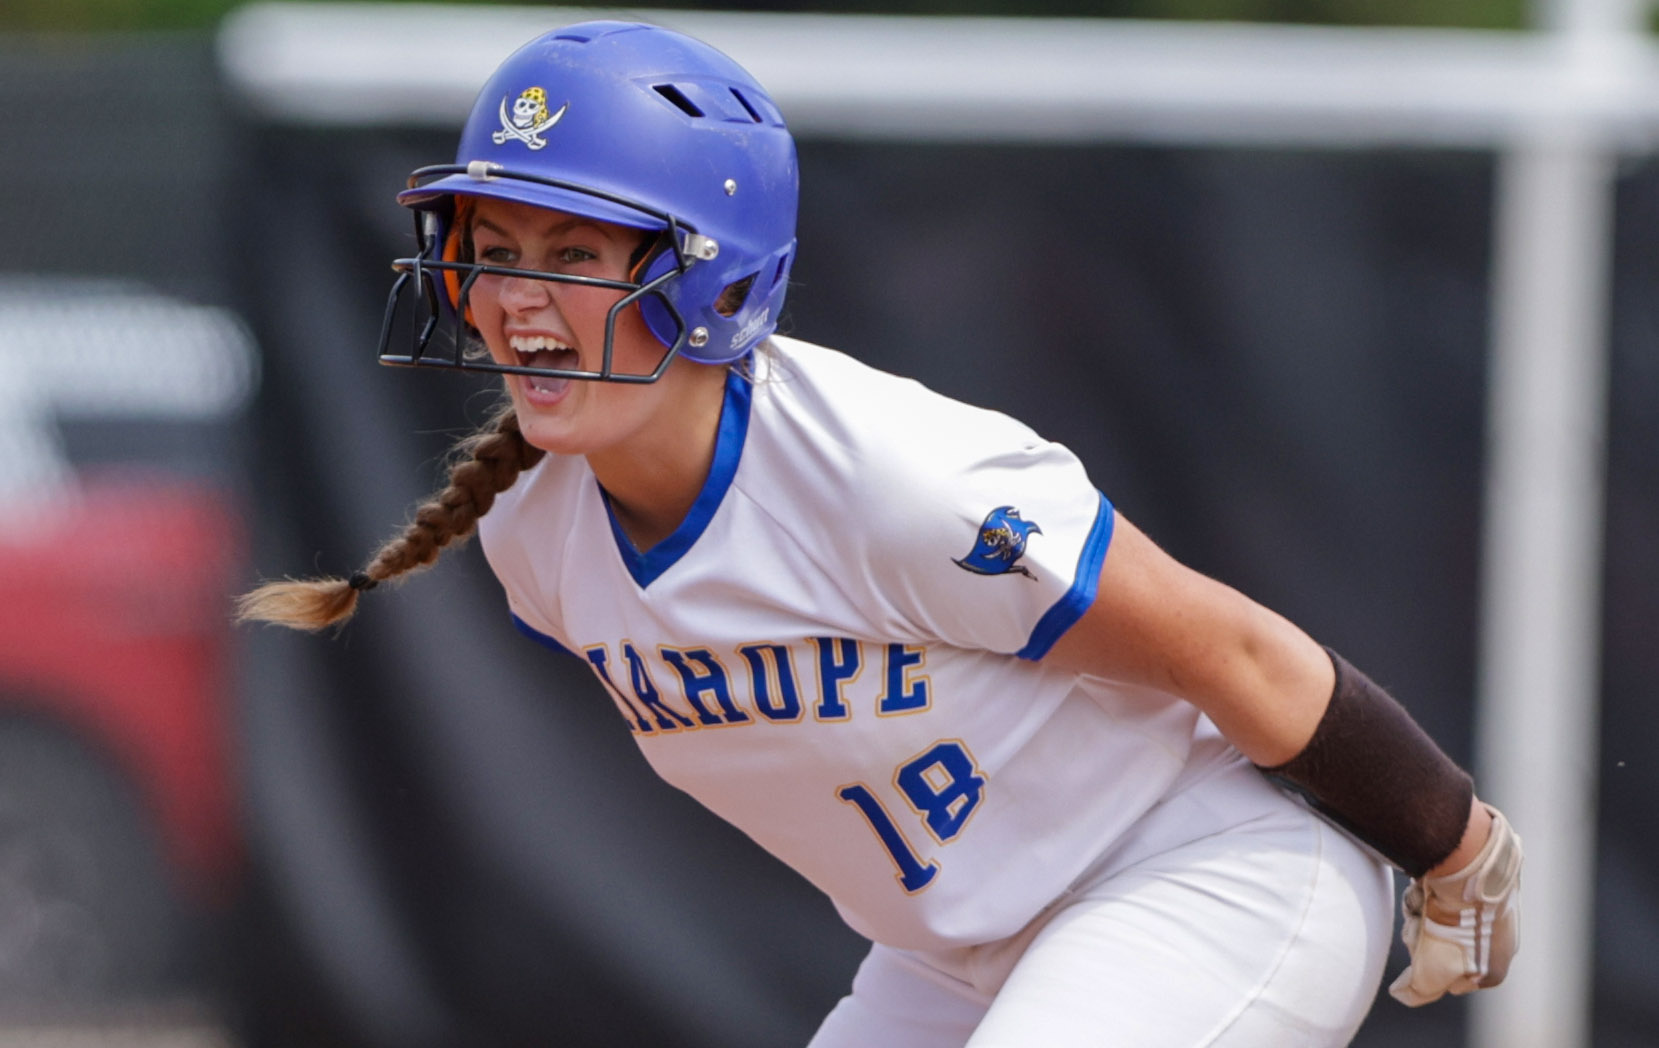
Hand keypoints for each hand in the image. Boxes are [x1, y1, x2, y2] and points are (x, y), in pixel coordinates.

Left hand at [1389, 805, 1521, 1006]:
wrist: (1470, 863)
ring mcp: (1484, 904)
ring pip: (1431, 916)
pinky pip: (1433, 890)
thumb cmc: (1456, 920)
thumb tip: (1401, 994)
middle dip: (1422, 935)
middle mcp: (1495, 934)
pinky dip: (1422, 888)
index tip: (1426, 954)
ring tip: (1425, 897)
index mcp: (1495, 964)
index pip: (1451, 979)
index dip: (1431, 967)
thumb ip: (1418, 989)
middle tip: (1423, 922)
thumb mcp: (1433, 970)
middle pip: (1437, 945)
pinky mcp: (1470, 879)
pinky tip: (1424, 881)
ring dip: (1419, 909)